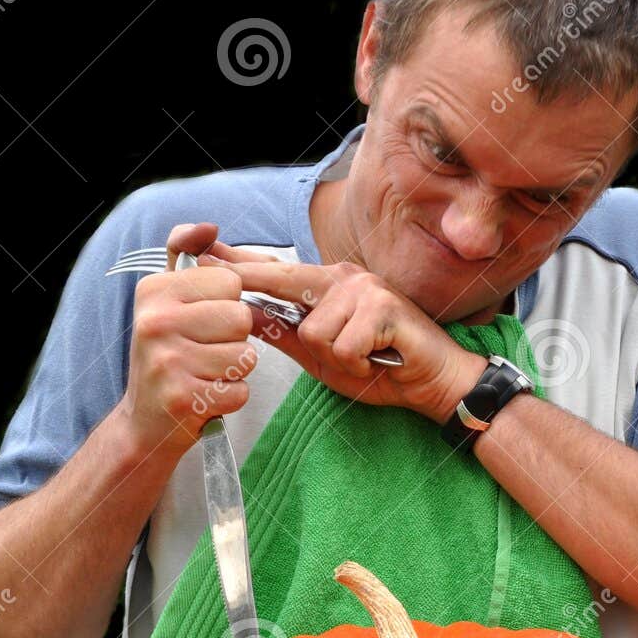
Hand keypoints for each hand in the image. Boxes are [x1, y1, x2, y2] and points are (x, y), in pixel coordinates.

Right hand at [119, 222, 257, 451]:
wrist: (144, 423)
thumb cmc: (166, 357)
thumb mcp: (167, 301)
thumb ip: (186, 257)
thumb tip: (208, 226)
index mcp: (154, 291)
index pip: (230, 282)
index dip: (227, 305)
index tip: (201, 323)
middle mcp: (155, 322)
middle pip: (241, 318)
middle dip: (234, 339)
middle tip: (204, 353)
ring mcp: (167, 362)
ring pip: (245, 356)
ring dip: (233, 371)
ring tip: (204, 375)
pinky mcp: (184, 400)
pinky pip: (240, 390)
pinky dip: (230, 398)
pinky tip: (205, 398)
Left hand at [199, 248, 486, 423]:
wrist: (433, 384)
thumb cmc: (380, 367)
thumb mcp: (322, 355)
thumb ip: (286, 332)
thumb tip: (246, 315)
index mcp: (328, 286)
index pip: (276, 272)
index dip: (241, 265)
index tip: (204, 254)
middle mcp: (344, 278)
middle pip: (286, 284)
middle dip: (264, 291)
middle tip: (236, 286)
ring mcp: (365, 289)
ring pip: (314, 330)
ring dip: (335, 358)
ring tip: (362, 360)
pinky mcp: (383, 308)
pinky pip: (343, 345)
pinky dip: (357, 364)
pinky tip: (377, 361)